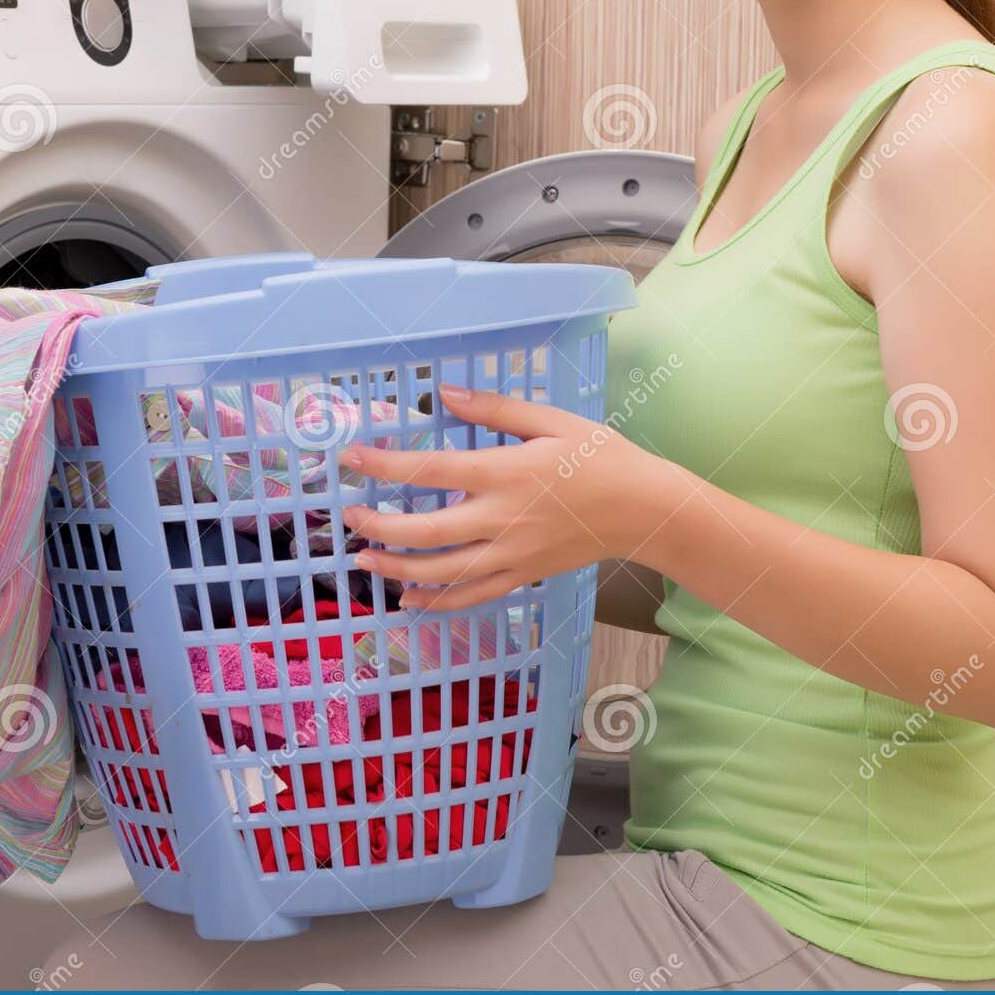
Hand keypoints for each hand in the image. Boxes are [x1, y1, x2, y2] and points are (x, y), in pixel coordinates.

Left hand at [337, 382, 660, 610]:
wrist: (645, 510)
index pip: (430, 468)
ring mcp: (512, 554)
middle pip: (425, 531)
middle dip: (379, 526)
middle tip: (348, 516)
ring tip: (363, 560)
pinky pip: (473, 596)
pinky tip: (409, 600)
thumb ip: (495, 407)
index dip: (384, 464)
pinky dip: (438, 601)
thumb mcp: (552, 420)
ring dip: (396, 569)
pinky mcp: (524, 577)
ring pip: (442, 572)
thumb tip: (443, 393)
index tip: (350, 458)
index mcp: (505, 472)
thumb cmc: (600, 457)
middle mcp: (502, 518)